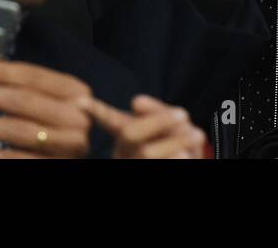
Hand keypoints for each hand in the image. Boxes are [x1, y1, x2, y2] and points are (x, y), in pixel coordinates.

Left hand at [0, 57, 91, 158]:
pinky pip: (16, 160)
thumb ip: (15, 82)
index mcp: (75, 92)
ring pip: (19, 131)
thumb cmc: (52, 121)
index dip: (3, 72)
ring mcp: (68, 146)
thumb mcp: (44, 97)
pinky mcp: (54, 167)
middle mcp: (76, 118)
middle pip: (24, 102)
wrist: (71, 155)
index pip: (34, 77)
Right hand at [82, 94, 205, 158]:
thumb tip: (135, 102)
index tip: (80, 101)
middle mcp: (124, 154)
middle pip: (130, 134)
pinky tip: (189, 156)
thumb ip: (156, 113)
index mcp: (126, 138)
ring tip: (197, 135)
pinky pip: (163, 166)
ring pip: (148, 153)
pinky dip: (178, 159)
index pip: (109, 120)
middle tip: (184, 113)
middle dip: (158, 120)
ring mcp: (133, 164)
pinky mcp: (148, 175)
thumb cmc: (178, 147)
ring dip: (177, 142)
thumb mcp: (169, 127)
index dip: (96, 110)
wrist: (189, 163)